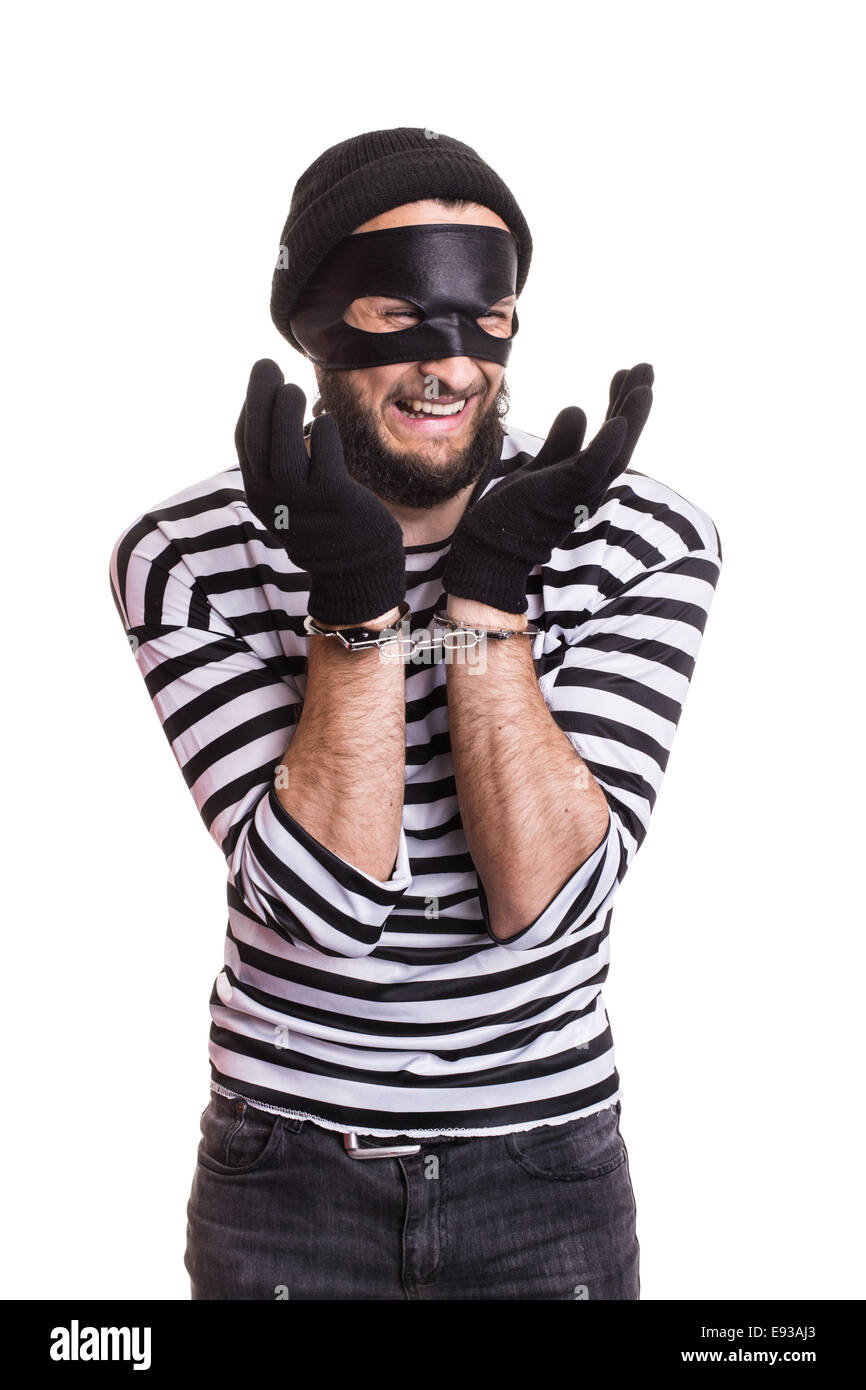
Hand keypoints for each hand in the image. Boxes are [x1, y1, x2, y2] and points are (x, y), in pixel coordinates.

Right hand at [234, 359, 406, 625]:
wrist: (357, 573)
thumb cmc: (330, 527)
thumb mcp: (294, 501)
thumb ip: (284, 468)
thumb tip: (286, 420)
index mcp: (261, 495)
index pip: (246, 445)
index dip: (249, 409)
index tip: (261, 381)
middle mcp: (274, 499)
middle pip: (257, 442)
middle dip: (258, 398)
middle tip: (265, 364)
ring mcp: (302, 502)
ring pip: (285, 452)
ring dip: (285, 414)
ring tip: (293, 388)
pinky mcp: (333, 501)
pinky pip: (325, 460)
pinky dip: (325, 435)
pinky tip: (328, 420)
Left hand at [442, 363, 653, 613]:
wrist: (489, 547)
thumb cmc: (512, 512)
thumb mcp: (539, 466)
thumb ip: (561, 442)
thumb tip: (578, 409)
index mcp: (584, 476)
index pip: (610, 435)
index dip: (618, 402)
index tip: (622, 373)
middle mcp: (590, 486)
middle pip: (621, 440)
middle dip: (634, 403)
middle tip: (646, 368)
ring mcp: (580, 492)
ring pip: (616, 452)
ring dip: (632, 418)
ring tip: (645, 385)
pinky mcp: (564, 495)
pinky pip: (592, 469)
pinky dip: (606, 446)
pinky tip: (618, 421)